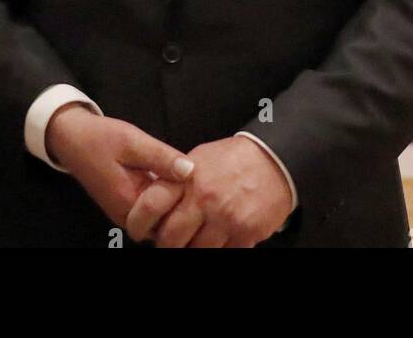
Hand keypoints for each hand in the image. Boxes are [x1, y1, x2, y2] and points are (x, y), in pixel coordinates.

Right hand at [45, 103, 193, 228]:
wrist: (71, 139)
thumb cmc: (100, 138)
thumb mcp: (132, 141)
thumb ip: (162, 157)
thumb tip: (191, 170)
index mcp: (130, 203)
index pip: (172, 209)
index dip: (186, 190)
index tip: (191, 169)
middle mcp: (128, 218)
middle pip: (168, 218)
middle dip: (181, 198)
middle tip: (188, 172)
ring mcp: (126, 217)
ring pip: (161, 217)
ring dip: (172, 198)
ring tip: (177, 172)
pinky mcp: (125, 210)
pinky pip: (152, 212)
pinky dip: (161, 197)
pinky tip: (166, 177)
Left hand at [125, 137, 290, 247]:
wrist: (274, 161)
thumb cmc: (233, 159)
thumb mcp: (199, 159)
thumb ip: (177, 180)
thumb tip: (154, 200)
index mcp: (188, 179)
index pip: (151, 205)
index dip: (138, 223)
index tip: (138, 231)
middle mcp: (205, 200)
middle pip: (171, 239)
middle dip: (165, 245)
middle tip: (167, 243)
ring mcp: (225, 219)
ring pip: (196, 252)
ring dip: (192, 250)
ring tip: (193, 242)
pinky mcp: (245, 234)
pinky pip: (223, 254)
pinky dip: (216, 251)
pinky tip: (216, 242)